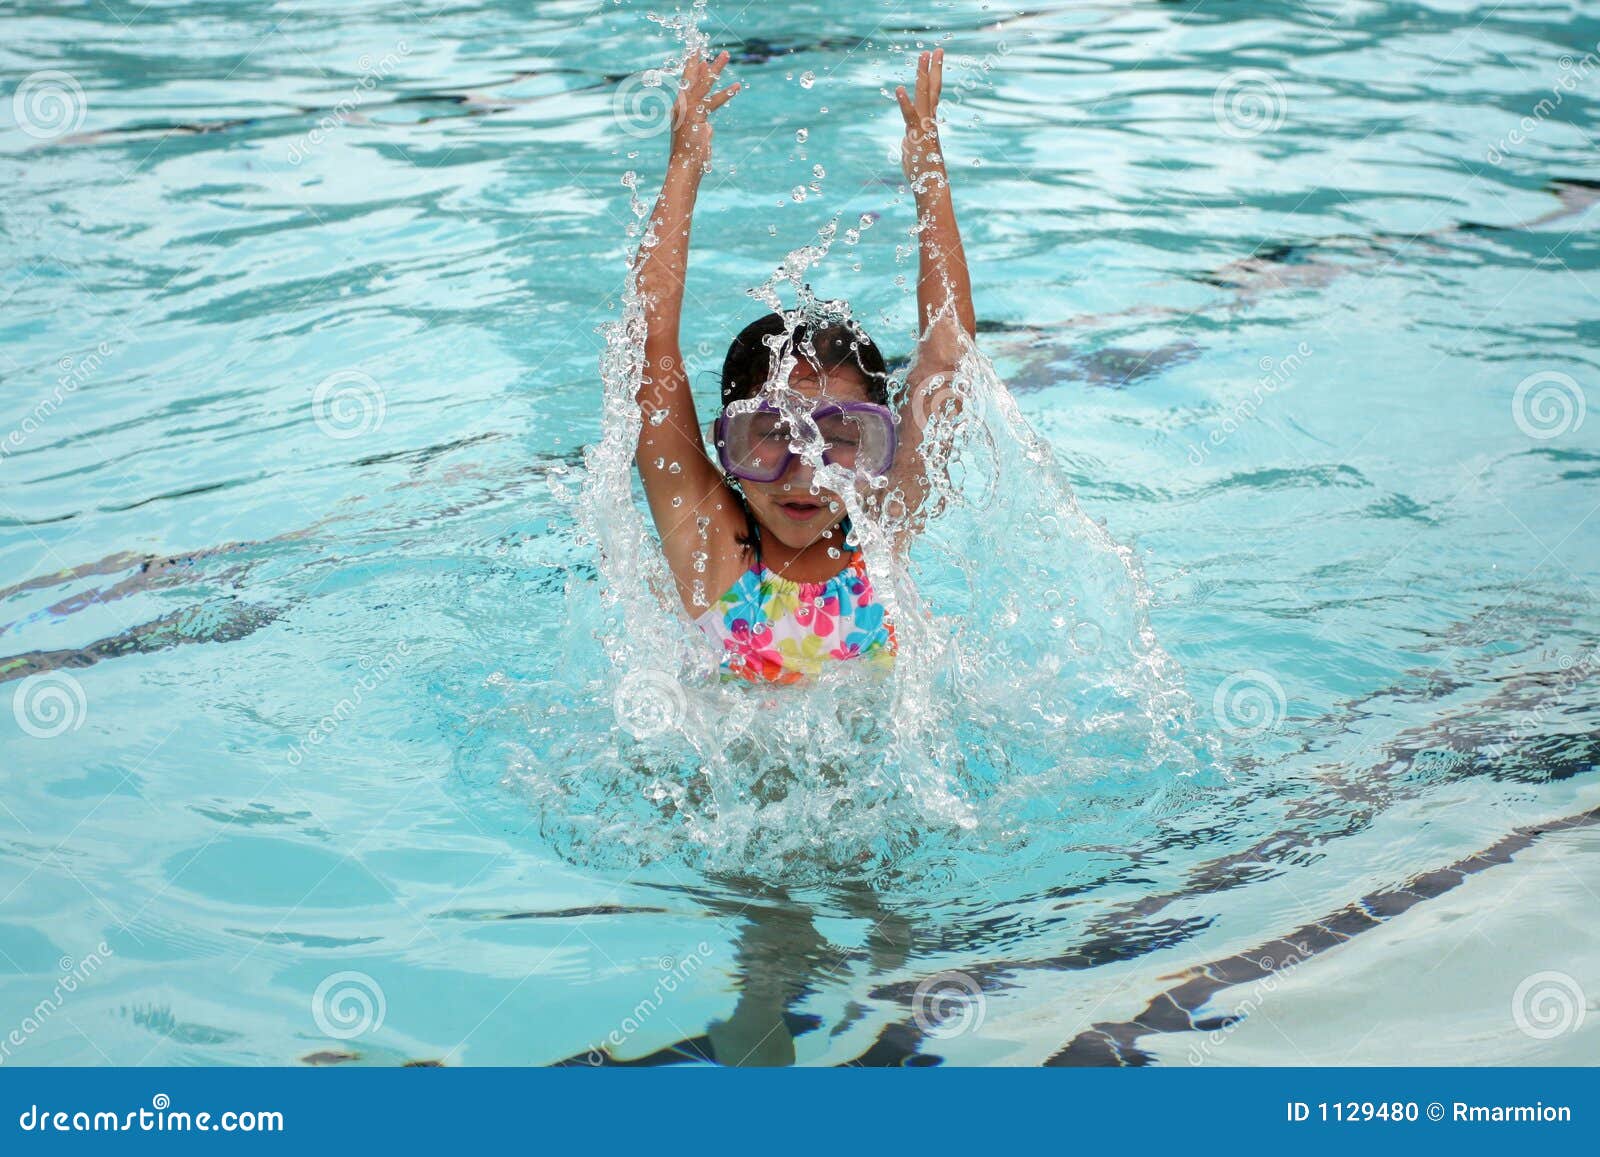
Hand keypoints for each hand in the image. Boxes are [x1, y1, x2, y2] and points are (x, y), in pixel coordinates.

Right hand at [670, 49, 738, 171]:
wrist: (683, 166)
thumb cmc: (690, 155)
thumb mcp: (697, 136)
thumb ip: (702, 126)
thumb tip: (708, 125)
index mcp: (680, 109)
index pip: (686, 84)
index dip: (693, 70)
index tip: (699, 57)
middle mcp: (681, 106)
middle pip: (690, 78)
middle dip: (697, 61)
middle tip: (701, 46)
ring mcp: (688, 110)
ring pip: (703, 84)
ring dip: (716, 68)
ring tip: (725, 55)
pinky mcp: (697, 118)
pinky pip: (713, 102)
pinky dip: (726, 94)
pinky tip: (737, 86)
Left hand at [895, 48, 945, 189]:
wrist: (931, 186)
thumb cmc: (922, 173)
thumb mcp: (913, 151)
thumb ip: (911, 140)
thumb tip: (907, 138)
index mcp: (929, 122)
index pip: (933, 95)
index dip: (934, 76)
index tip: (935, 59)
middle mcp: (929, 120)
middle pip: (933, 89)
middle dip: (933, 68)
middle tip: (936, 50)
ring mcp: (924, 126)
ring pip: (924, 95)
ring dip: (923, 74)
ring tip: (924, 55)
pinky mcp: (916, 134)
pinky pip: (909, 115)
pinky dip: (904, 102)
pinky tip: (898, 88)